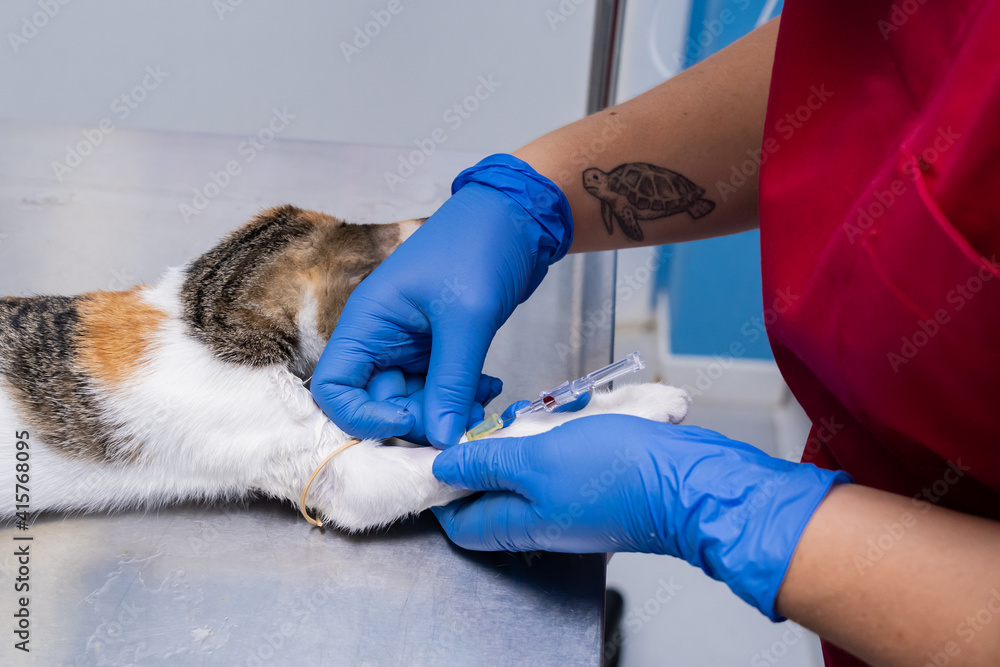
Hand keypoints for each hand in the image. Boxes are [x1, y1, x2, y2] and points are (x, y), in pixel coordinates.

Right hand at [311, 154, 572, 445]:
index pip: (334, 389)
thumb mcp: (466, 317)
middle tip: (463, 418)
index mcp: (367, 322)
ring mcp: (409, 345)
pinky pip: (439, 390)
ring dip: (447, 412)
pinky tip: (490, 388)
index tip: (411, 420)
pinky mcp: (437, 349)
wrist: (515, 216)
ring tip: (483, 402)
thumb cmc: (478, 246)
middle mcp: (380, 337)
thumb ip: (452, 383)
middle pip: (378, 403)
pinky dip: (461, 398)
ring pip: (413, 402)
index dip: (364, 417)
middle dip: (419, 419)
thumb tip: (444, 440)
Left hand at [431, 414, 849, 618]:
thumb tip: (442, 467)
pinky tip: (564, 414)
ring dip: (522, 440)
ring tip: (529, 412)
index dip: (441, 491)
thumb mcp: (538, 461)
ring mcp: (572, 502)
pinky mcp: (598, 482)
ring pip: (529, 473)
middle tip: (486, 420)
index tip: (433, 450)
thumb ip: (488, 463)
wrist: (690, 480)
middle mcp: (543, 520)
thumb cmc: (617, 474)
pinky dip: (556, 437)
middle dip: (484, 456)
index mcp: (520, 524)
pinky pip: (562, 460)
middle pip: (493, 495)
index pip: (461, 523)